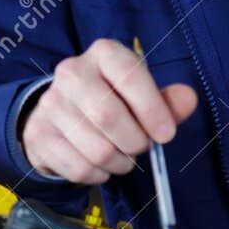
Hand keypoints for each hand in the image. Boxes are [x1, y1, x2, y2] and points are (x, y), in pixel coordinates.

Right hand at [20, 39, 198, 183]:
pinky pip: (80, 168)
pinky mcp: (39, 134)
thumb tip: (189, 98)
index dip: (151, 108)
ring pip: (97, 149)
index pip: (128, 74)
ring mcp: (50, 104)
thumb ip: (167, 101)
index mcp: (103, 54)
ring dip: (120, 163)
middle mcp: (71, 72)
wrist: (58, 115)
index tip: (166, 134)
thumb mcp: (140, 95)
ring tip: (122, 156)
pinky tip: (100, 164)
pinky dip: (99, 175)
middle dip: (135, 141)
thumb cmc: (111, 100)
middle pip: (108, 116)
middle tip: (141, 146)